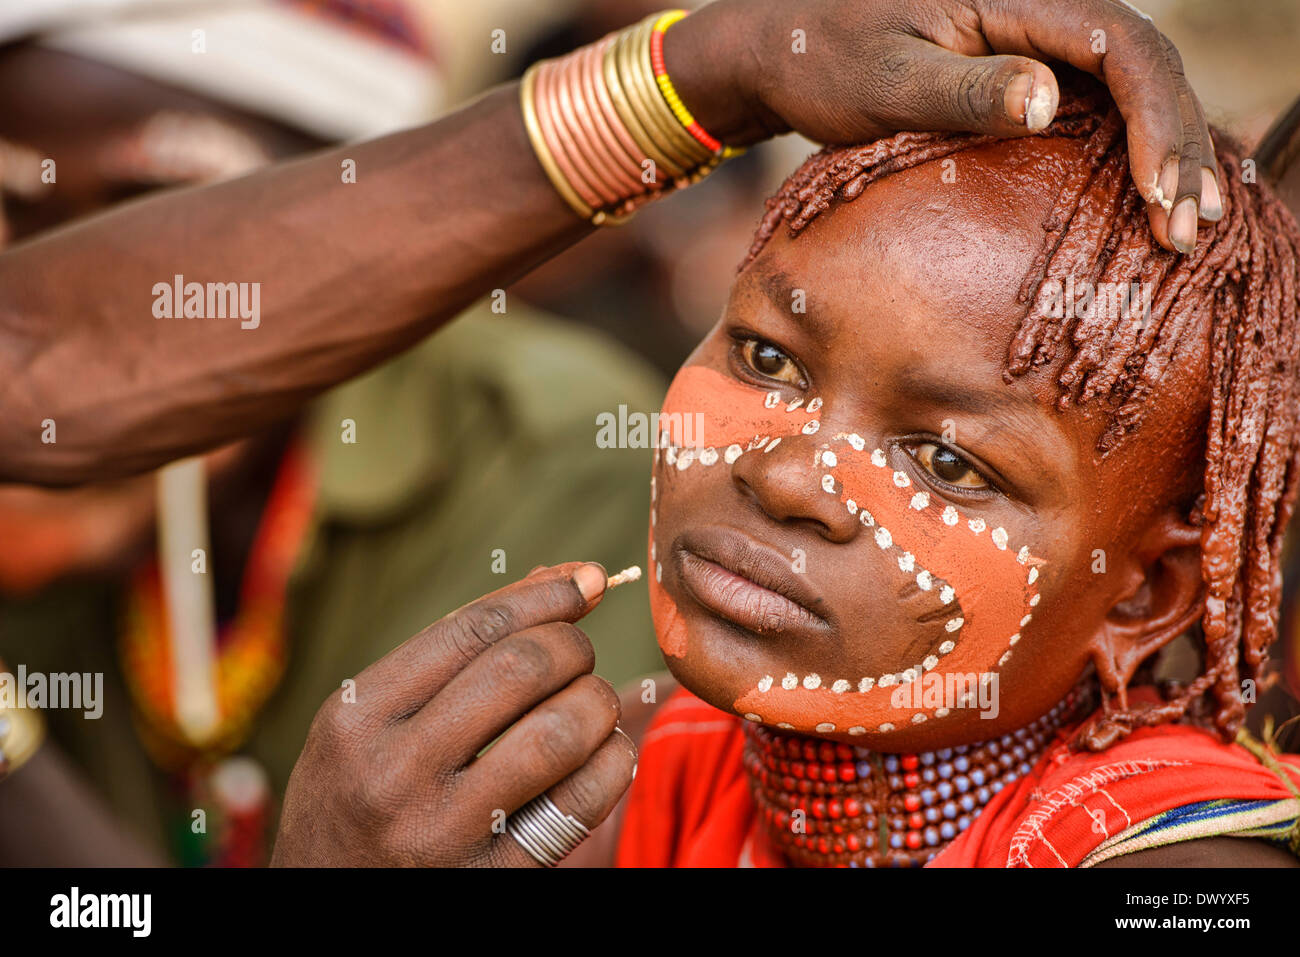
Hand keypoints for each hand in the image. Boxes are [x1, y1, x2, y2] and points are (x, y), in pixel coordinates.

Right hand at [270, 562, 635, 866]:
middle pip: (522, 669)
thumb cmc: (358, 795)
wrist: (326, 905)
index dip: (547, 595)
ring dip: (596, 704)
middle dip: (574, 647)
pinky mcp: (490, 878)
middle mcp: (393, 772)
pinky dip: (612, 763)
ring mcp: (441, 832)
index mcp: (356, 716)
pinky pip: (580, 804)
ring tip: (589, 707)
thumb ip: (457, 649)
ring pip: (558, 733)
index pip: (473, 628)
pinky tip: (602, 755)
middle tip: (578, 658)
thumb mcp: (371, 719)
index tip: (589, 581)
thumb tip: (570, 578)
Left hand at [665, 0, 1217, 252]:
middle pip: (1144, 67)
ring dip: (1168, 155)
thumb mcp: (888, 78)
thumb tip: (1047, 100)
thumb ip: (965, 87)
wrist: (786, 48)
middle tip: (1190, 228)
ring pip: (1133, 89)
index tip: (1159, 190)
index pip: (1119, 45)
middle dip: (1178, 145)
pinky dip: (1133, 153)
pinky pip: (1101, 107)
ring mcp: (1038, 44)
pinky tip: (1153, 200)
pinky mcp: (1025, 76)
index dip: (1154, 116)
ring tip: (1189, 226)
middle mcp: (1041, 12)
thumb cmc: (825, 59)